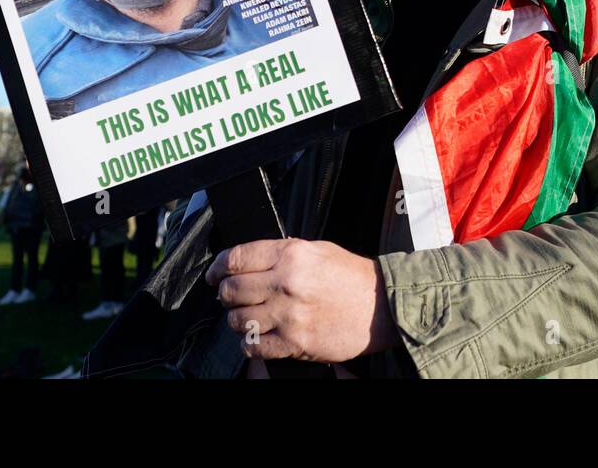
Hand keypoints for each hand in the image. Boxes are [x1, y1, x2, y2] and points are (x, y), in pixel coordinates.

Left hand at [205, 238, 399, 363]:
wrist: (383, 307)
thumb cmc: (353, 277)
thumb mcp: (317, 250)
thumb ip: (282, 254)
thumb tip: (248, 262)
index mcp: (291, 255)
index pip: (236, 258)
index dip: (218, 267)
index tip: (214, 275)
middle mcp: (286, 283)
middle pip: (231, 291)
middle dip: (225, 294)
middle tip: (231, 297)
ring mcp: (289, 316)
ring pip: (238, 320)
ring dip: (238, 319)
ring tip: (249, 316)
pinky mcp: (296, 343)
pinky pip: (255, 347)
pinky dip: (250, 344)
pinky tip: (258, 337)